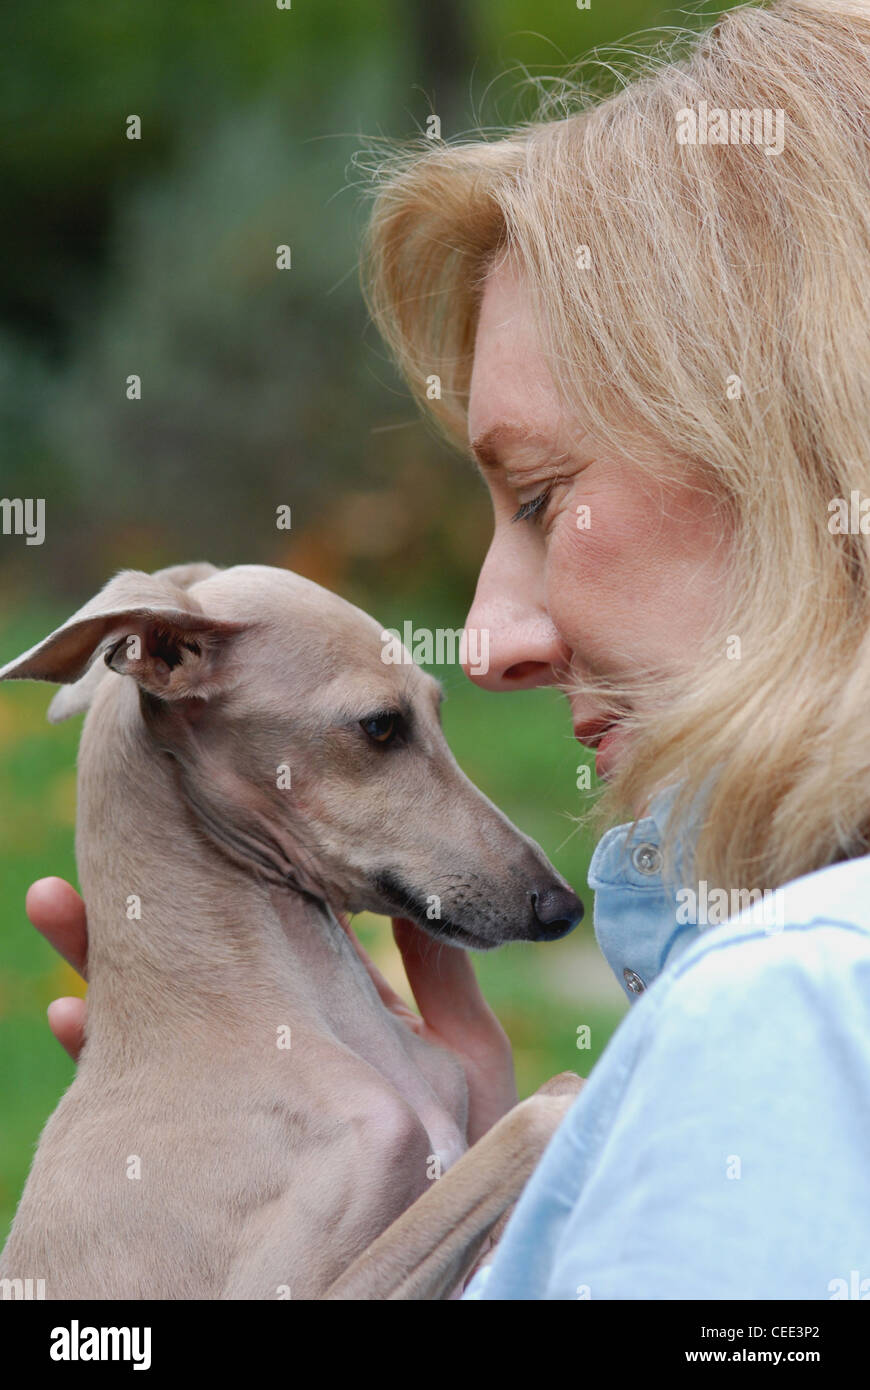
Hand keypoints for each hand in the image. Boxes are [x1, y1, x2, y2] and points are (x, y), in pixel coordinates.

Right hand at [29, 879, 518, 1141]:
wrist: (412, 1235)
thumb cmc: (459, 1154)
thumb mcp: (466, 1065)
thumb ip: (443, 987)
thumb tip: (413, 905)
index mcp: (342, 1012)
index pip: (276, 935)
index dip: (231, 890)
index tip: (185, 841)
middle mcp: (281, 1041)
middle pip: (206, 965)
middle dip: (144, 920)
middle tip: (76, 877)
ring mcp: (243, 1085)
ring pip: (167, 1014)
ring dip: (107, 968)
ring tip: (57, 913)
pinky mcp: (214, 1133)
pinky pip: (150, 1081)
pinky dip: (107, 1045)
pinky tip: (68, 1016)